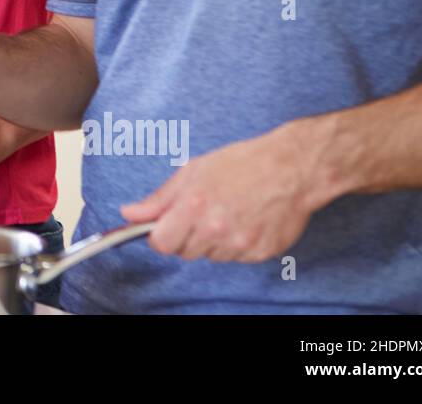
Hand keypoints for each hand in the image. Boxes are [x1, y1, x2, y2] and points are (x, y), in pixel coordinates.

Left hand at [120, 125, 316, 262]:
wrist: (292, 168)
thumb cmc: (243, 163)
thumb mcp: (193, 171)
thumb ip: (159, 198)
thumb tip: (130, 214)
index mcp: (194, 206)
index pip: (161, 243)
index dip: (159, 236)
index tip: (164, 227)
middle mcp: (216, 229)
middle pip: (184, 252)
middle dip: (185, 236)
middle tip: (201, 212)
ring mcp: (240, 244)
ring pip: (211, 255)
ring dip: (212, 240)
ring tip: (228, 211)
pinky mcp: (260, 252)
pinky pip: (236, 257)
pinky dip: (236, 243)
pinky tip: (246, 219)